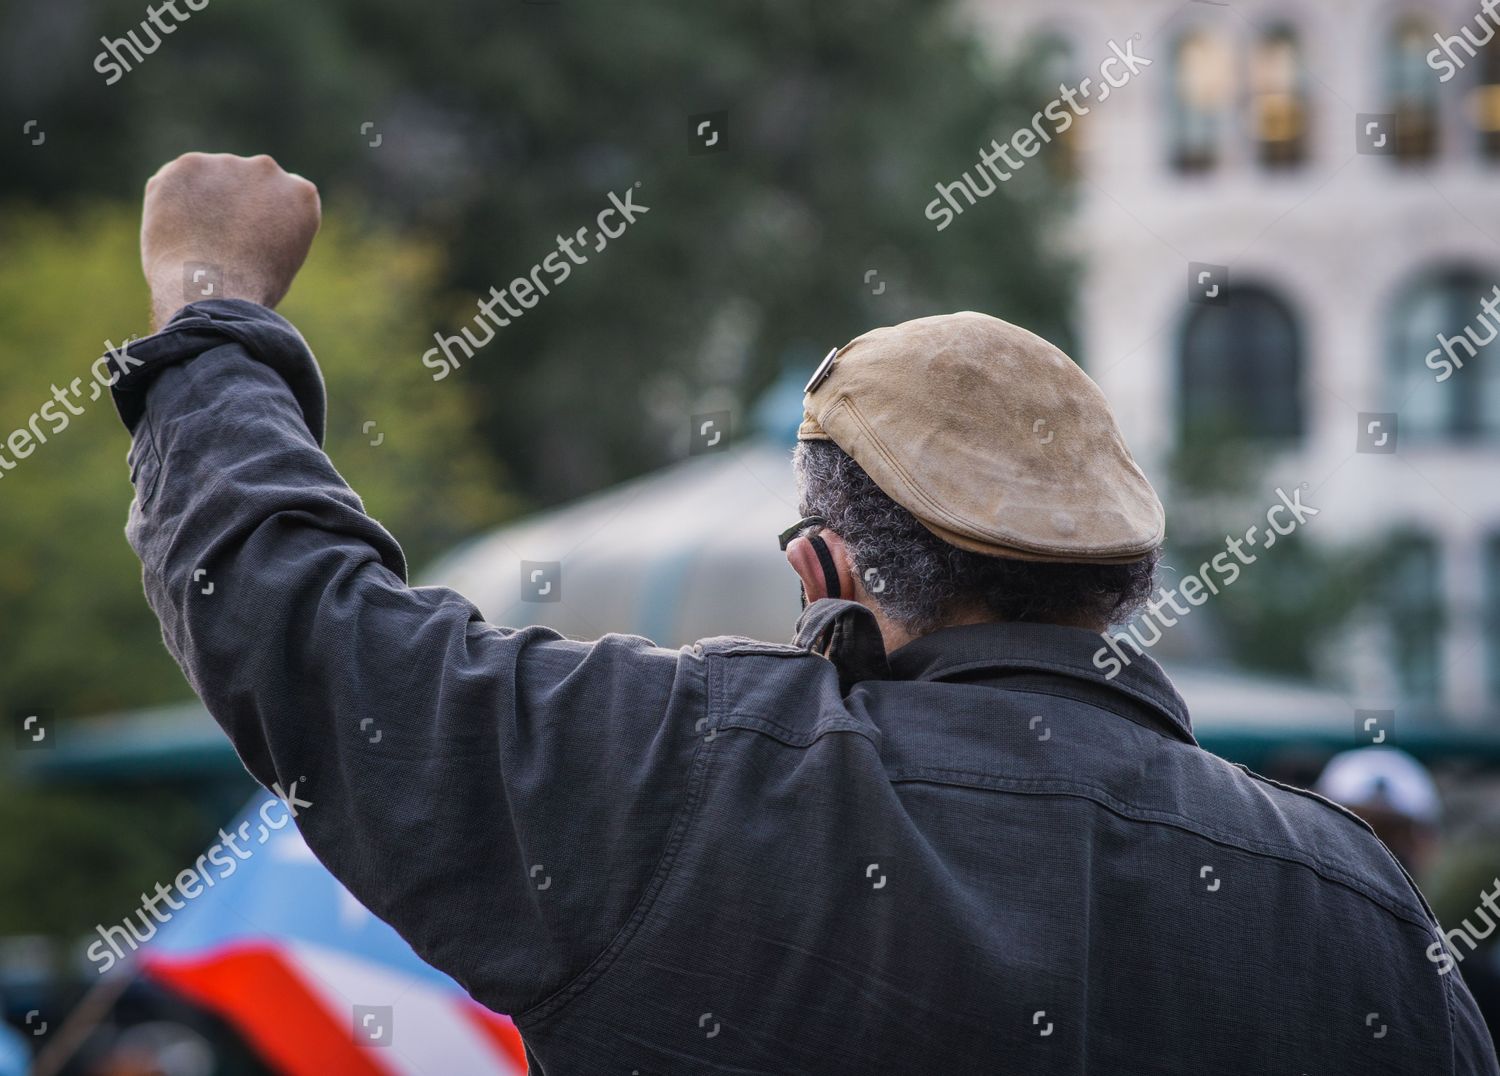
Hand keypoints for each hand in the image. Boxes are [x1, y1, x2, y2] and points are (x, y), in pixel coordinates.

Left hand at [141, 152, 320, 328]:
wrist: (212, 289)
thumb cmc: (250, 290)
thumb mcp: (283, 259)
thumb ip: (273, 228)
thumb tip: (246, 223)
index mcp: (302, 195)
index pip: (283, 195)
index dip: (262, 217)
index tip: (248, 237)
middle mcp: (268, 170)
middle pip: (246, 181)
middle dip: (232, 203)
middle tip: (217, 240)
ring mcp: (227, 164)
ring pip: (209, 178)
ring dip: (200, 201)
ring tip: (194, 241)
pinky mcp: (188, 166)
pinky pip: (175, 181)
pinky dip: (170, 202)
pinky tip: (175, 232)